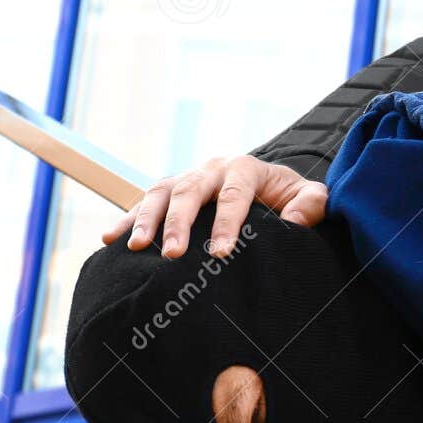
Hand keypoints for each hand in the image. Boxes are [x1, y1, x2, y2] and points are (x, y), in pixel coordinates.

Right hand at [102, 156, 327, 258]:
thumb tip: (295, 220)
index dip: (227, 224)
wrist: (269, 186)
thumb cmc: (290, 197)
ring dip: (146, 219)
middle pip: (190, 190)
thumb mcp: (309, 196)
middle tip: (172, 255)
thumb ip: (312, 204)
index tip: (221, 254)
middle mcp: (211, 168)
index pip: (234, 194)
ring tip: (136, 246)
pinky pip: (144, 201)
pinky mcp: (171, 191)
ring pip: (161, 192)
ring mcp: (187, 178)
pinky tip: (110, 239)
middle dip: (179, 222)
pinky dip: (127, 218)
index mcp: (245, 168)